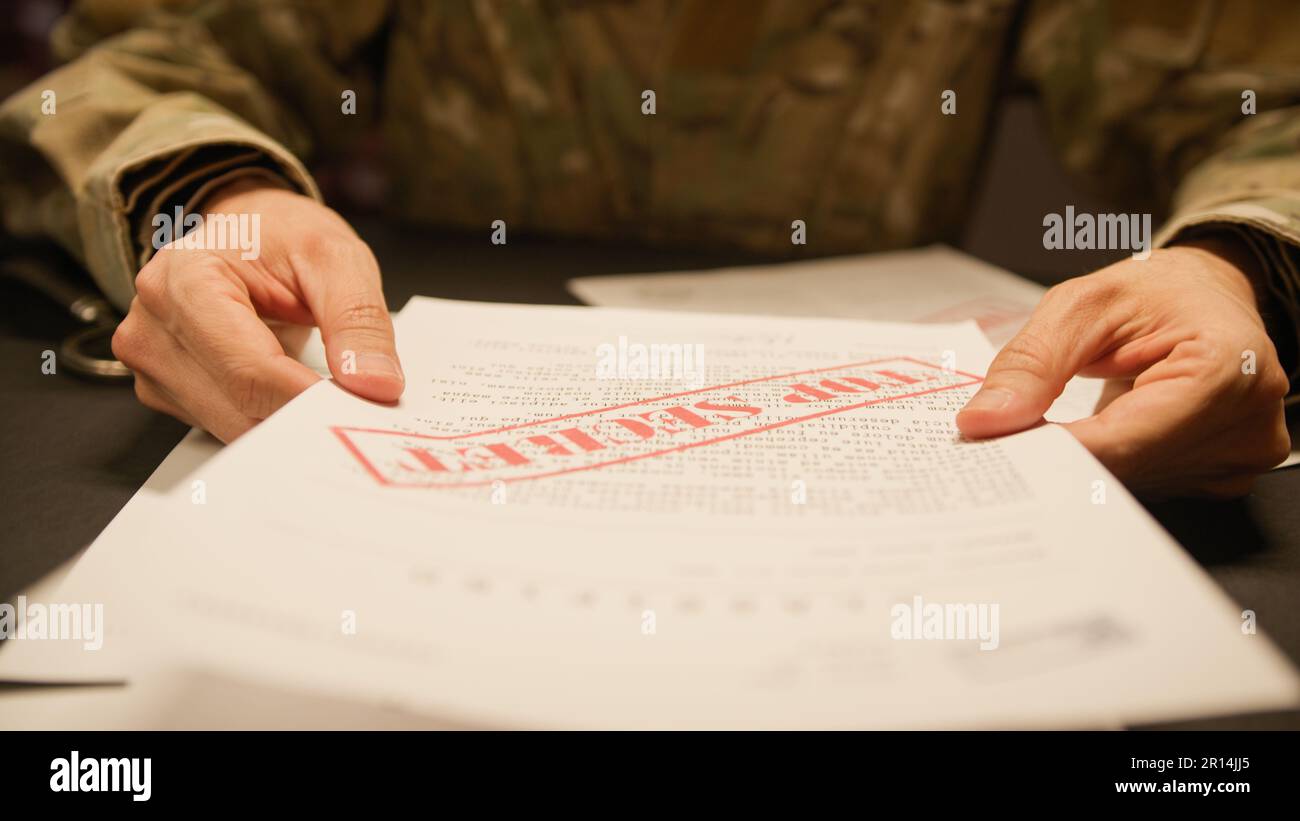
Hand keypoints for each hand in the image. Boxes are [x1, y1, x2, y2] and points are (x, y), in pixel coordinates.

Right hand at [112, 178, 403, 441]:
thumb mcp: (336, 258)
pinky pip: (226, 428)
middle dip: (305, 415)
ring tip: (325, 391)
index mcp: (183, 279)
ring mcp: (152, 365)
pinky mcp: (164, 392)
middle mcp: (153, 326)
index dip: (309, 399)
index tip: (359, 410)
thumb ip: (359, 320)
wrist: (246, 230)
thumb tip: (375, 383)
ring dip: (289, 423)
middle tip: (358, 408)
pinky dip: (270, 420)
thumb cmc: (280, 236)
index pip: (249, 369)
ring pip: (235, 428)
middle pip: (239, 406)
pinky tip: (291, 393)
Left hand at [956, 240, 1291, 497]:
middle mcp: (1247, 423)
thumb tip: (984, 421)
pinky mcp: (1224, 476)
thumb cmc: (1156, 292)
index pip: (1126, 439)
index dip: (1053, 451)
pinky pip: (1146, 484)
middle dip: (1060, 455)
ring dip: (1086, 460)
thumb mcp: (1081, 306)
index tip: (995, 450)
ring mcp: (1241, 457)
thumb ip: (1030, 364)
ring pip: (1131, 483)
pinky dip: (1109, 463)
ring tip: (1065, 421)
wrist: (1207, 295)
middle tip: (1006, 437)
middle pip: (1126, 468)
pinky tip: (1098, 434)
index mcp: (1228, 368)